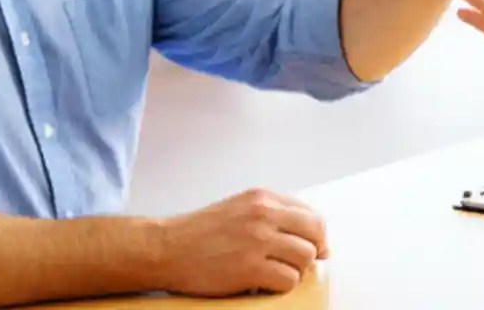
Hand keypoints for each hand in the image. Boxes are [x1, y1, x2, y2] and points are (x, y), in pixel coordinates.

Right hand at [155, 188, 327, 296]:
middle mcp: (263, 214)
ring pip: (305, 257)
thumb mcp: (239, 208)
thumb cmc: (200, 233)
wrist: (167, 248)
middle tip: (299, 264)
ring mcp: (258, 240)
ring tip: (275, 272)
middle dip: (313, 251)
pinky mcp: (251, 267)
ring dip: (295, 270)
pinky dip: (280, 286)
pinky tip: (263, 283)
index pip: (310, 214)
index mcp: (262, 198)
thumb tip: (312, 237)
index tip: (314, 247)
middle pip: (315, 233)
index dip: (316, 235)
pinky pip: (288, 279)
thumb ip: (272, 215)